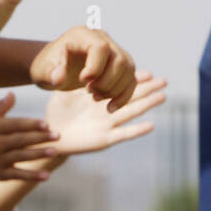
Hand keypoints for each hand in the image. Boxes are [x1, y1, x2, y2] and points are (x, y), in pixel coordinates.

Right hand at [0, 92, 58, 180]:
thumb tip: (12, 94)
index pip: (14, 125)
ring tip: (54, 152)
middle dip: (39, 138)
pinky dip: (31, 176)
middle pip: (20, 140)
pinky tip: (46, 176)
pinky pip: (17, 175)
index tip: (46, 124)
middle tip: (58, 135)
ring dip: (38, 154)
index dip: (30, 124)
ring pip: (20, 157)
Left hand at [29, 26, 136, 109]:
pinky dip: (123, 96)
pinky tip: (110, 108)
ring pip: (129, 70)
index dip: (96, 67)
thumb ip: (50, 73)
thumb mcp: (43, 69)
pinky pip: (131, 79)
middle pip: (119, 60)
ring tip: (95, 97)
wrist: (53, 69)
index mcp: (82, 35)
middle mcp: (102, 39)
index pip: (101, 47)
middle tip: (89, 91)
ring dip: (115, 90)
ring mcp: (113, 50)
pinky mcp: (119, 65)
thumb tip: (58, 77)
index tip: (83, 81)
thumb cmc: (47, 66)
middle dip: (106, 82)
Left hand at [43, 71, 166, 155]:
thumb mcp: (62, 90)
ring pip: (130, 111)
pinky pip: (122, 134)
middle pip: (128, 94)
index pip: (116, 79)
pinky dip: (136, 130)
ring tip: (163, 96)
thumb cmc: (57, 109)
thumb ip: (63, 79)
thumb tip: (62, 74)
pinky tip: (150, 126)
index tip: (143, 71)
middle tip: (163, 80)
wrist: (47, 134)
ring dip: (147, 104)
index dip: (128, 76)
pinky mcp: (103, 139)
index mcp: (97, 92)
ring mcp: (105, 123)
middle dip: (147, 86)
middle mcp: (104, 107)